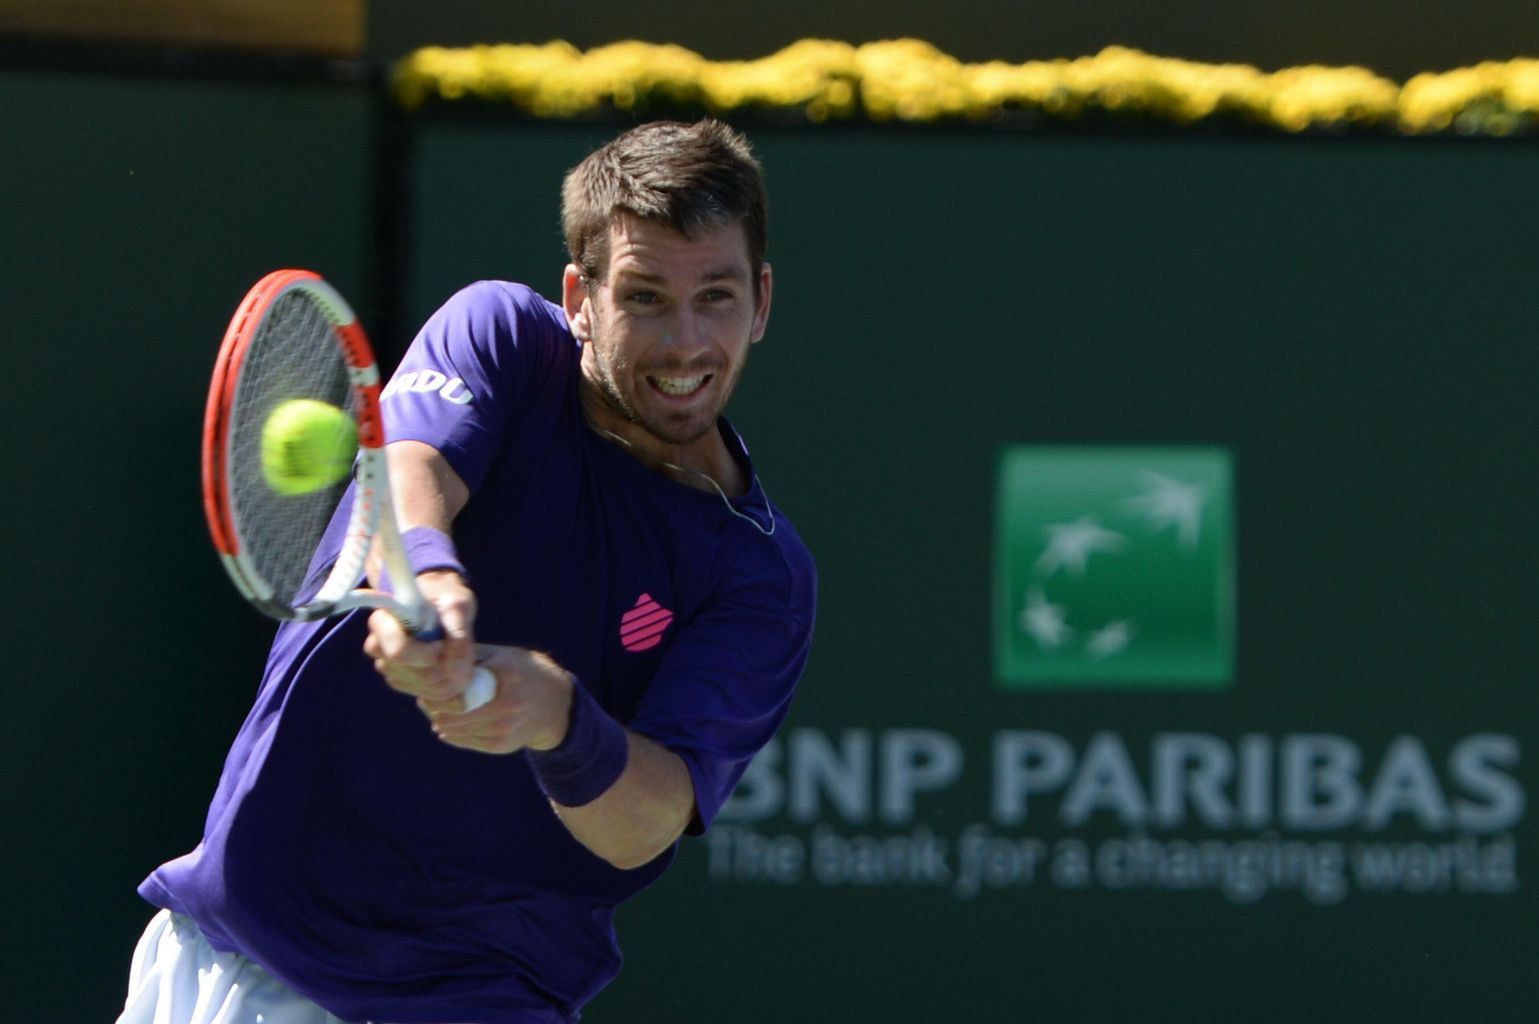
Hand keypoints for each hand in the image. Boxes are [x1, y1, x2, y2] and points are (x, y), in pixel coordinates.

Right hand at [364, 569, 478, 702]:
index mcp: (384, 620)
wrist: (439, 599)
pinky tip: (448, 666)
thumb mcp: (457, 606)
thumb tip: (454, 674)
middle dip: (440, 670)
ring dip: (444, 679)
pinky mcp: (398, 676)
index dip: (425, 656)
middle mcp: (379, 643)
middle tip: (457, 654)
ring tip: (456, 657)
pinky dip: (440, 685)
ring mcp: (386, 663)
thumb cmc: (444, 596)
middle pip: (409, 674)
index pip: (399, 651)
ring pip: (416, 686)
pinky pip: (419, 692)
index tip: (441, 644)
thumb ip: (459, 636)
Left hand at [420, 644, 573, 754]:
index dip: (437, 688)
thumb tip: (436, 658)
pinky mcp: (502, 745)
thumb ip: (473, 656)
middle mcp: (506, 704)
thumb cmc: (525, 673)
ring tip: (433, 712)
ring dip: (440, 721)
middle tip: (424, 700)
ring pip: (456, 729)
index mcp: (505, 675)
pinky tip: (446, 726)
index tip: (425, 684)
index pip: (458, 687)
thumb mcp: (504, 655)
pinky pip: (467, 741)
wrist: (558, 706)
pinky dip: (453, 734)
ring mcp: (504, 727)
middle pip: (453, 712)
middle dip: (433, 707)